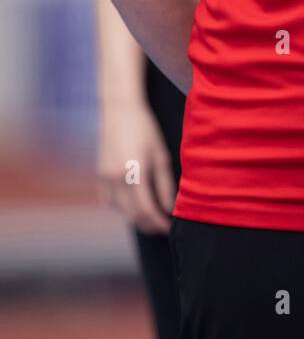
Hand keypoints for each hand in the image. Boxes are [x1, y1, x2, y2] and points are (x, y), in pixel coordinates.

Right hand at [96, 101, 176, 234]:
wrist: (119, 111)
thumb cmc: (145, 130)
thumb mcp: (161, 155)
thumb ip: (165, 185)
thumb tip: (168, 209)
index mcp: (134, 172)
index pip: (146, 210)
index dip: (159, 223)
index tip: (170, 227)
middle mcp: (116, 178)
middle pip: (132, 215)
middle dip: (149, 225)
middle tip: (163, 227)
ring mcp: (104, 178)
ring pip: (120, 211)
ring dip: (136, 218)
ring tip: (152, 216)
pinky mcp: (99, 175)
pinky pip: (109, 202)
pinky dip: (122, 208)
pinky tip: (134, 204)